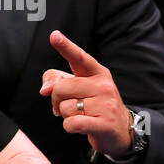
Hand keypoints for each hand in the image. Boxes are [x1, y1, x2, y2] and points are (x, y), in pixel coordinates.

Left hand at [39, 30, 133, 156]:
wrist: (118, 129)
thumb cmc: (92, 104)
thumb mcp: (76, 89)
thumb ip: (56, 80)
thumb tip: (45, 89)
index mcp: (96, 73)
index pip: (78, 58)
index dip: (65, 46)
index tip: (54, 35)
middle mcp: (103, 85)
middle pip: (60, 88)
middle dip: (57, 99)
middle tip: (69, 105)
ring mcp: (106, 104)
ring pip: (64, 107)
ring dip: (65, 115)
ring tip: (81, 114)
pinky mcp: (104, 123)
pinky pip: (71, 123)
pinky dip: (70, 127)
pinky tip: (81, 126)